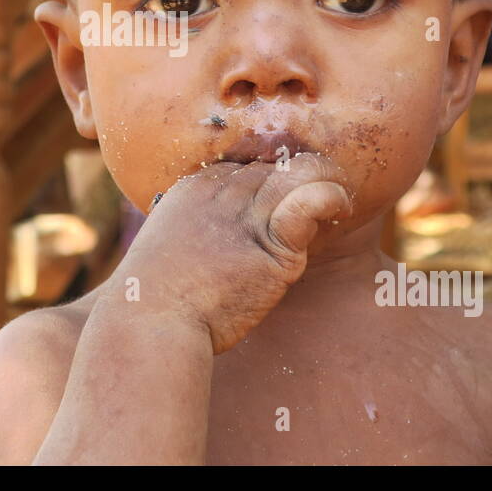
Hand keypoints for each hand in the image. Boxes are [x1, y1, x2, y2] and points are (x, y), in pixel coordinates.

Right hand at [107, 153, 351, 353]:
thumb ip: (192, 239)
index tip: (284, 194)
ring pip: (294, 173)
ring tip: (340, 189)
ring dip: (322, 175)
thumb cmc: (153, 302)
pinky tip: (341, 206)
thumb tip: (207, 251)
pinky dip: (329, 197)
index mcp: (193, 190)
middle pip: (271, 169)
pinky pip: (307, 204)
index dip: (268, 179)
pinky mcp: (270, 244)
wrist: (150, 321)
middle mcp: (220, 194)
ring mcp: (246, 217)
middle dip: (297, 177)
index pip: (244, 168)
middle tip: (320, 191)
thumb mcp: (165, 252)